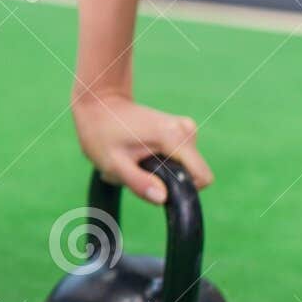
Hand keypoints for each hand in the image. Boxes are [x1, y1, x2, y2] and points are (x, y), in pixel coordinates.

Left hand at [71, 91, 212, 203]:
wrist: (100, 102)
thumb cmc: (102, 134)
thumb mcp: (114, 164)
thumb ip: (138, 182)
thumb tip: (163, 198)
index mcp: (174, 137)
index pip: (202, 177)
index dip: (183, 190)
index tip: (156, 185)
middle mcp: (186, 130)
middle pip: (191, 173)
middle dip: (165, 180)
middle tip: (135, 168)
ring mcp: (185, 128)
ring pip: (183, 166)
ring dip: (159, 170)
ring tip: (133, 158)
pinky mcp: (180, 130)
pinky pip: (178, 158)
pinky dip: (158, 161)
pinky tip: (137, 152)